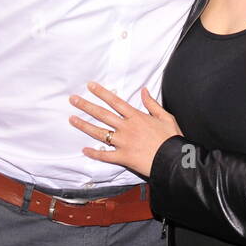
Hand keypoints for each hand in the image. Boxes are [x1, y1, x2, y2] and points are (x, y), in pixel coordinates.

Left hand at [68, 82, 182, 177]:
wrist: (173, 159)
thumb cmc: (171, 138)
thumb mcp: (165, 117)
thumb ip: (152, 104)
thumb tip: (144, 90)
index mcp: (136, 116)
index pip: (115, 101)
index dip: (102, 93)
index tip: (90, 86)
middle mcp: (127, 127)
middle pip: (102, 114)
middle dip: (86, 106)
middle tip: (73, 99)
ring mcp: (123, 143)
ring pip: (100, 133)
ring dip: (84, 125)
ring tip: (72, 119)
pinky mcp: (123, 157)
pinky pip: (105, 155)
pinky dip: (94, 153)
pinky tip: (84, 150)